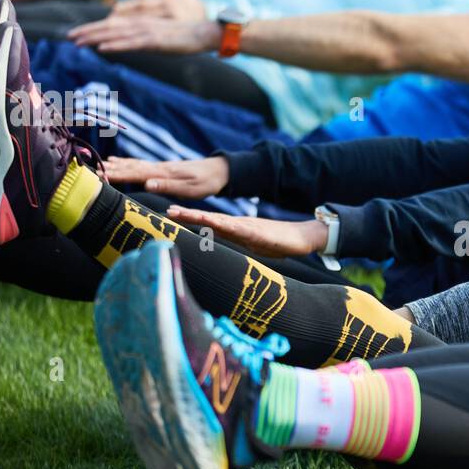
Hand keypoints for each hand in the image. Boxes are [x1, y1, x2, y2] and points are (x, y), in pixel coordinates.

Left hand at [68, 14, 218, 53]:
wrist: (205, 33)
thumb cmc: (187, 36)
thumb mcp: (163, 36)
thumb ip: (147, 38)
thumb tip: (136, 43)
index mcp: (141, 22)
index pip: (112, 25)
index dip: (92, 28)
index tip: (76, 33)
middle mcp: (140, 24)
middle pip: (108, 27)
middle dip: (86, 31)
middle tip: (66, 36)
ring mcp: (146, 32)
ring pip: (114, 34)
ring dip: (94, 37)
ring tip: (76, 41)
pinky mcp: (154, 41)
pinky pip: (130, 44)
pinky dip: (114, 45)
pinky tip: (101, 48)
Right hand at [103, 156, 229, 197]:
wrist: (218, 171)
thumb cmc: (206, 183)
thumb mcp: (190, 188)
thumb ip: (167, 186)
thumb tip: (146, 184)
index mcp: (162, 173)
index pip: (134, 174)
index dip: (116, 175)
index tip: (98, 176)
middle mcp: (157, 167)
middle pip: (129, 168)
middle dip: (109, 169)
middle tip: (88, 171)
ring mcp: (158, 166)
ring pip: (132, 164)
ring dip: (114, 165)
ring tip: (96, 164)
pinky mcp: (161, 168)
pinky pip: (139, 164)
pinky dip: (125, 162)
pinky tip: (116, 161)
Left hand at [164, 209, 327, 258]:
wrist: (301, 237)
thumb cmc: (278, 243)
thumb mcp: (252, 247)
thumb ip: (238, 246)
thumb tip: (223, 256)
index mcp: (235, 229)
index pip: (208, 223)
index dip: (190, 219)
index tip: (171, 216)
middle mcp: (237, 225)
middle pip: (208, 219)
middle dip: (188, 215)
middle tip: (168, 212)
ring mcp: (246, 228)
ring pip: (218, 221)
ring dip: (198, 217)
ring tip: (181, 213)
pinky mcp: (257, 233)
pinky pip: (237, 228)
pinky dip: (222, 225)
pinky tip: (211, 221)